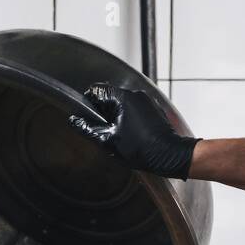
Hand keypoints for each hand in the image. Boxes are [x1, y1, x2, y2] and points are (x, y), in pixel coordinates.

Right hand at [69, 83, 200, 179]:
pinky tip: (130, 134)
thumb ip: (88, 129)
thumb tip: (75, 121)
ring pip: (122, 103)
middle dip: (103, 112)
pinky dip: (128, 118)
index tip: (87, 117)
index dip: (88, 103)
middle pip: (109, 96)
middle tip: (103, 130)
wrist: (169, 154)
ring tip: (117, 134)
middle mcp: (135, 94)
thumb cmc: (142, 148)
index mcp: (122, 97)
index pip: (97, 90)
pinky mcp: (153, 109)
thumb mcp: (108, 140)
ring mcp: (146, 101)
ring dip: (116, 116)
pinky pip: (134, 109)